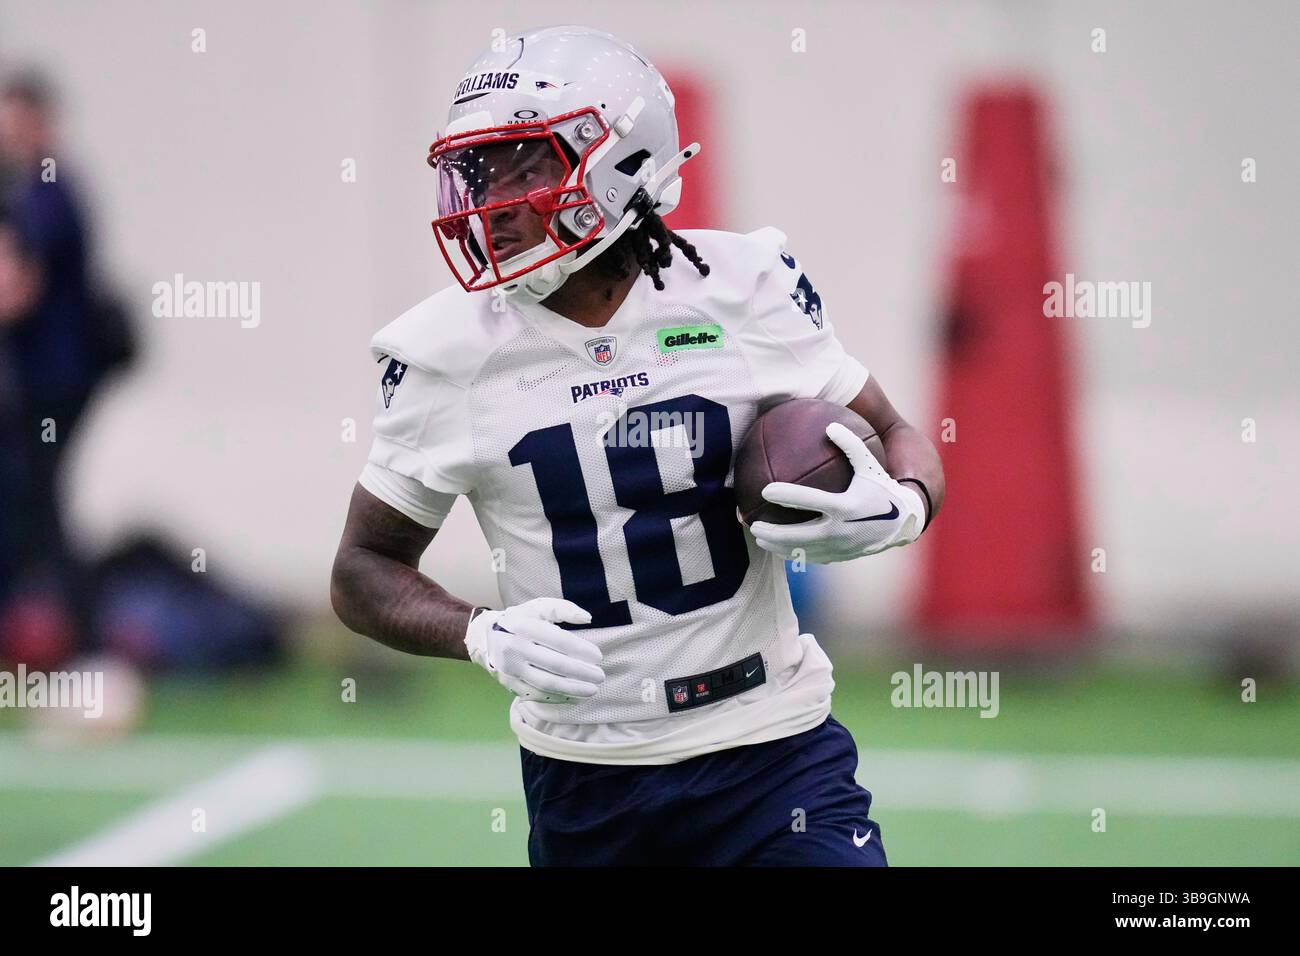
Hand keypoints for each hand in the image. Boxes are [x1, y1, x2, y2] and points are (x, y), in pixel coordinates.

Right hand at [464, 597, 604, 703]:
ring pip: (546, 683)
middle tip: (600, 677)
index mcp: (524, 626)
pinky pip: (537, 695)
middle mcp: (515, 649)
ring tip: (592, 690)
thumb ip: (564, 609)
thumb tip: (587, 618)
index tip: (599, 657)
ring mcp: (511, 669)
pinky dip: (558, 698)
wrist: (485, 638)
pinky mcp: (509, 685)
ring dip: (572, 689)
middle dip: (581, 672)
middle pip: (554, 664)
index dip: (581, 649)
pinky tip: (574, 697)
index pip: (558, 640)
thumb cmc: (520, 620)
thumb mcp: (538, 607)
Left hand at [748, 422, 925, 563]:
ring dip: (777, 546)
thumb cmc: (882, 488)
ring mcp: (840, 548)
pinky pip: (811, 557)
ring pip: (802, 551)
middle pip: (799, 536)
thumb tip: (830, 425)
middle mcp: (842, 531)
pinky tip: (777, 547)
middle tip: (752, 523)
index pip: (811, 501)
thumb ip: (851, 444)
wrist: (903, 522)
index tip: (765, 490)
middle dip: (773, 532)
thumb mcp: (870, 464)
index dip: (787, 496)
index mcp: (847, 507)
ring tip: (758, 538)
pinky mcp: (840, 557)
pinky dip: (793, 553)